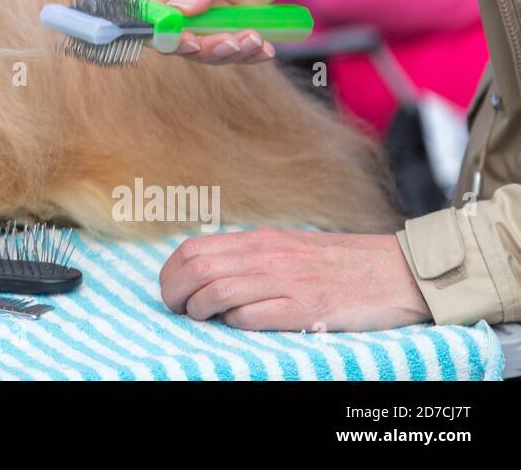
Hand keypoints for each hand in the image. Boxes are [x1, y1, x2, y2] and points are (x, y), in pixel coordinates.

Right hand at [139, 0, 310, 63]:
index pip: (152, 10)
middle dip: (202, 46)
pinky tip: (264, 48)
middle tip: (229, 42)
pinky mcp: (238, 16)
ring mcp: (212, 8)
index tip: (187, 38)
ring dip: (228, 52)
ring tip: (254, 41)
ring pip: (207, 46)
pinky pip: (235, 43)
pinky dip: (249, 52)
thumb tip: (181, 11)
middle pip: (178, 36)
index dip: (164, 30)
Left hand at [159, 227, 430, 331]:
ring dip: (201, 309)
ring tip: (204, 318)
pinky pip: (255, 317)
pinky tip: (241, 324)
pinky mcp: (306, 308)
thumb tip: (207, 272)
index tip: (172, 291)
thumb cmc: (338, 264)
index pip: (193, 250)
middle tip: (179, 309)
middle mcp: (267, 256)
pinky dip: (237, 323)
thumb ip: (250, 257)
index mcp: (259, 241)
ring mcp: (286, 282)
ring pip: (219, 292)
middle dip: (175, 293)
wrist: (395, 271)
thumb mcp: (286, 248)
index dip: (171, 273)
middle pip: (197, 269)